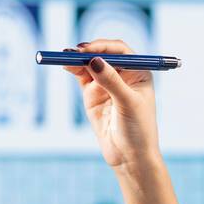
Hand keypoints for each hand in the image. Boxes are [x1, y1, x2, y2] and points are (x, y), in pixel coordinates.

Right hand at [64, 38, 160, 170]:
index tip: (90, 51)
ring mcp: (106, 84)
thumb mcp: (127, 103)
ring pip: (89, 64)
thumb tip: (95, 61)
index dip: (104, 46)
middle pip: (102, 54)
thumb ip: (111, 81)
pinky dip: (73, 69)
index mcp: (139, 72)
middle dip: (88, 51)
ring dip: (77, 59)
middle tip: (74, 52)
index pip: (120, 51)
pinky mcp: (93, 95)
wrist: (130, 157)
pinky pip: (81, 76)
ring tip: (65, 56)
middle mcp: (123, 75)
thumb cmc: (139, 130)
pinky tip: (66, 65)